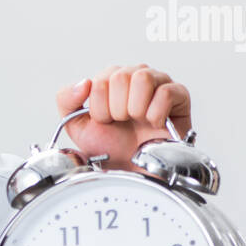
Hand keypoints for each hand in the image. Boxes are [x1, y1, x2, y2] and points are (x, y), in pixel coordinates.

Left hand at [55, 63, 192, 170]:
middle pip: (120, 76)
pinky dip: (156, 113)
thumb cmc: (110, 147)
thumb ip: (66, 99)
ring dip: (136, 108)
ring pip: (142, 78)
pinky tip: (154, 123)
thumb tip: (83, 82)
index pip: (100, 79)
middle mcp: (134, 76)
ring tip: (138, 121)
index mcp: (111, 79)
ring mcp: (158, 82)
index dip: (100, 107)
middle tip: (123, 123)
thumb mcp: (77, 125)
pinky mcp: (179, 95)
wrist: (132, 169)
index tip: (106, 121)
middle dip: (117, 109)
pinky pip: (166, 92)